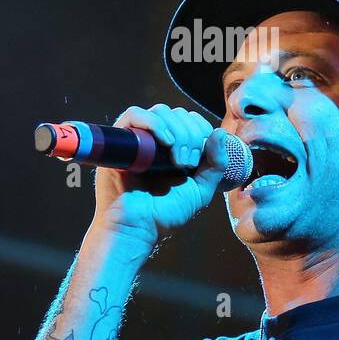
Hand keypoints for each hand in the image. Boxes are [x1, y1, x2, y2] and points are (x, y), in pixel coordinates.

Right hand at [90, 103, 230, 248]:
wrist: (135, 228)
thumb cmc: (164, 213)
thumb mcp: (200, 189)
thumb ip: (216, 164)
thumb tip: (220, 131)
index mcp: (175, 147)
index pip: (192, 120)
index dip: (200, 132)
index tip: (198, 160)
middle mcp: (156, 139)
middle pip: (178, 113)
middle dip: (190, 135)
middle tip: (186, 163)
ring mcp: (138, 138)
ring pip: (160, 111)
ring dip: (176, 130)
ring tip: (176, 158)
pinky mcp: (119, 140)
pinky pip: (134, 114)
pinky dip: (153, 122)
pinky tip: (165, 142)